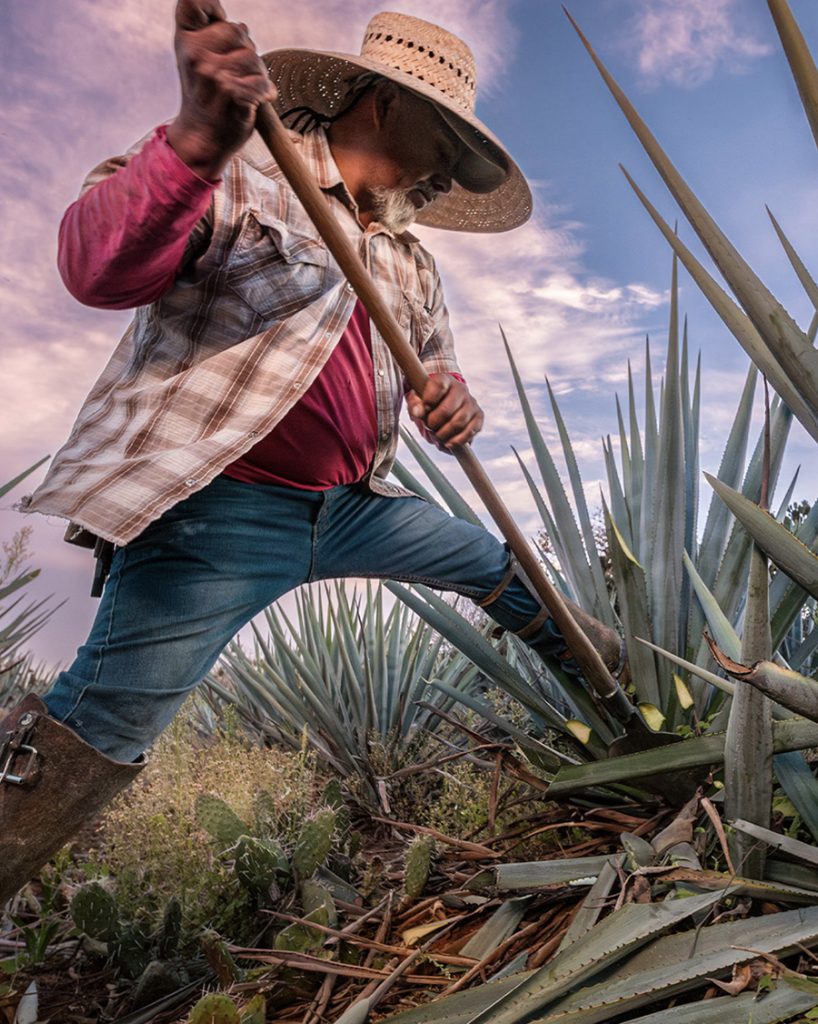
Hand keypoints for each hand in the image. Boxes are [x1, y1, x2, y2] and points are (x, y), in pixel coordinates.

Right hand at [166, 0, 276, 179]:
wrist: (202, 138)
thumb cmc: (205, 96)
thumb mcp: (196, 58)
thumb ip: (210, 34)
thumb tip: (241, 23)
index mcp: (185, 39)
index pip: (193, 1)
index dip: (210, 4)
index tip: (216, 15)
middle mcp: (195, 54)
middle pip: (238, 30)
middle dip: (247, 50)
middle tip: (237, 73)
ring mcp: (213, 75)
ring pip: (254, 58)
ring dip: (258, 74)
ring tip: (244, 89)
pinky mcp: (232, 95)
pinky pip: (262, 84)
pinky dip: (265, 93)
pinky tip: (255, 101)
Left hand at [406, 374, 483, 448]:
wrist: (444, 406)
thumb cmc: (429, 403)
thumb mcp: (417, 400)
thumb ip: (415, 404)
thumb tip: (418, 412)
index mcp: (444, 380)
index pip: (438, 386)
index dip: (429, 400)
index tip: (423, 410)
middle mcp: (460, 389)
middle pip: (447, 410)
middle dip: (434, 423)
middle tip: (429, 427)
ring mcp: (471, 403)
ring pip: (458, 422)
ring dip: (444, 434)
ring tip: (437, 436)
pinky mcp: (478, 416)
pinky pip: (470, 431)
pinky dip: (457, 440)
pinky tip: (448, 443)